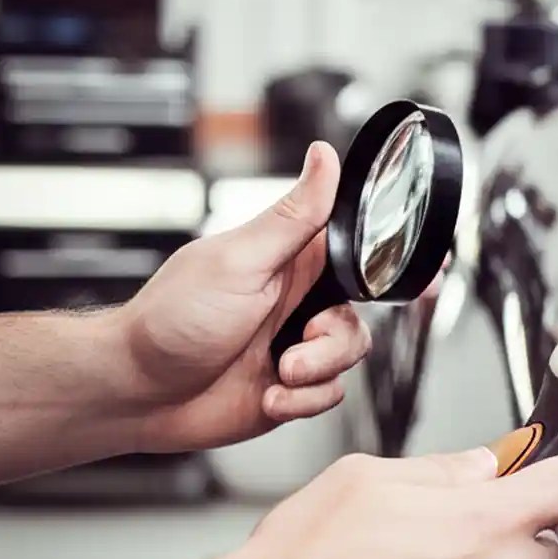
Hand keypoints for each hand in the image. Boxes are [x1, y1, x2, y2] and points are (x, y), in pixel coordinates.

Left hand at [117, 142, 371, 451]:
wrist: (136, 394)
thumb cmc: (173, 319)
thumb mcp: (240, 260)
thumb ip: (293, 216)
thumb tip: (324, 155)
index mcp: (290, 261)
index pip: (356, 250)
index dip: (391, 261)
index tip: (421, 272)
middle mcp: (296, 302)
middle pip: (361, 316)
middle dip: (337, 338)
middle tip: (300, 341)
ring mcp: (292, 347)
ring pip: (348, 358)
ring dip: (316, 373)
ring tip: (277, 374)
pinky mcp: (288, 390)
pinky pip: (328, 396)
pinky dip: (303, 403)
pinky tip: (268, 398)